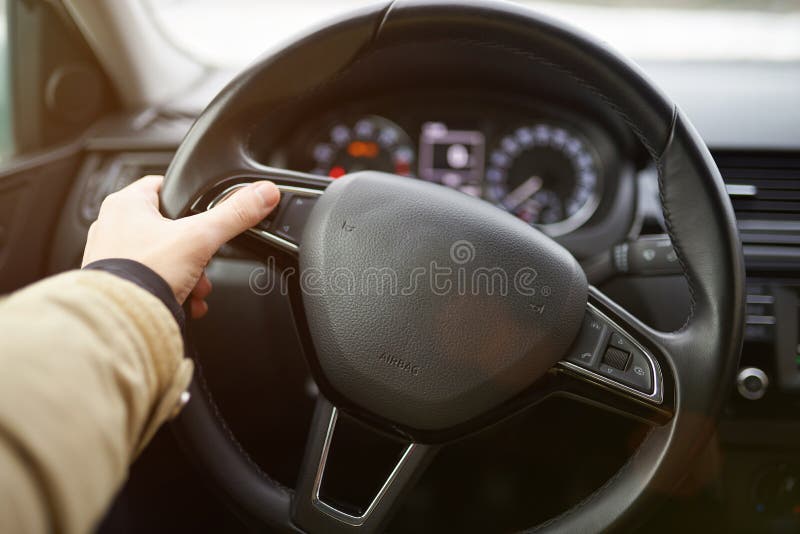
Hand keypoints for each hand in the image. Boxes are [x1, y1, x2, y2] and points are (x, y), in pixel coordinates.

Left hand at [82, 175, 279, 317]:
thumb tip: (263, 193)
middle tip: (205, 261)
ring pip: (162, 257)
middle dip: (195, 250)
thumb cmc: (144, 274)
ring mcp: (110, 256)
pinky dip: (171, 290)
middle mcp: (112, 226)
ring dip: (187, 273)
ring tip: (196, 287)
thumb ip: (235, 214)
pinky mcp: (114, 283)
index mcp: (126, 203)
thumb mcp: (201, 238)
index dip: (190, 197)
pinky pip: (151, 279)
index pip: (164, 186)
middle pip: (169, 227)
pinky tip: (183, 301)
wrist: (122, 322)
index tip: (207, 211)